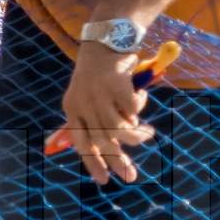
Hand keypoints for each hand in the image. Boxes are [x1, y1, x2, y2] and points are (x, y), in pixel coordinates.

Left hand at [61, 43, 155, 184]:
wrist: (106, 39)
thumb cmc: (101, 71)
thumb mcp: (91, 97)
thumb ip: (98, 120)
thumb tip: (115, 149)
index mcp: (72, 108)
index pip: (80, 142)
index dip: (92, 163)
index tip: (104, 181)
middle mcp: (83, 103)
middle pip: (102, 141)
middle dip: (118, 161)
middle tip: (131, 176)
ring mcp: (99, 93)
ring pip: (121, 129)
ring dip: (137, 135)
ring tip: (148, 133)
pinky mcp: (117, 84)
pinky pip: (133, 108)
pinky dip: (140, 105)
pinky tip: (141, 95)